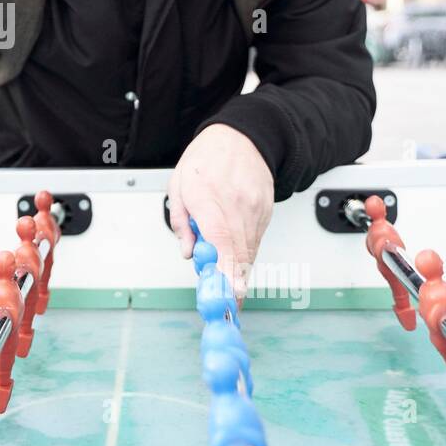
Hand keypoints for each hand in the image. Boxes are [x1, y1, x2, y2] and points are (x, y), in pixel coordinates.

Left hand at [167, 124, 273, 304]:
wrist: (242, 138)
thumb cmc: (206, 160)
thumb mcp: (179, 185)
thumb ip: (181, 221)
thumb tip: (189, 253)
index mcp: (208, 198)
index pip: (221, 240)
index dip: (226, 269)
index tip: (230, 293)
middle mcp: (236, 206)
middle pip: (240, 254)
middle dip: (233, 285)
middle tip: (227, 307)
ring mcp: (255, 211)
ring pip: (249, 252)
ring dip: (237, 271)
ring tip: (226, 281)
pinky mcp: (266, 214)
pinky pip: (255, 242)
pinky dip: (244, 254)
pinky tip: (234, 255)